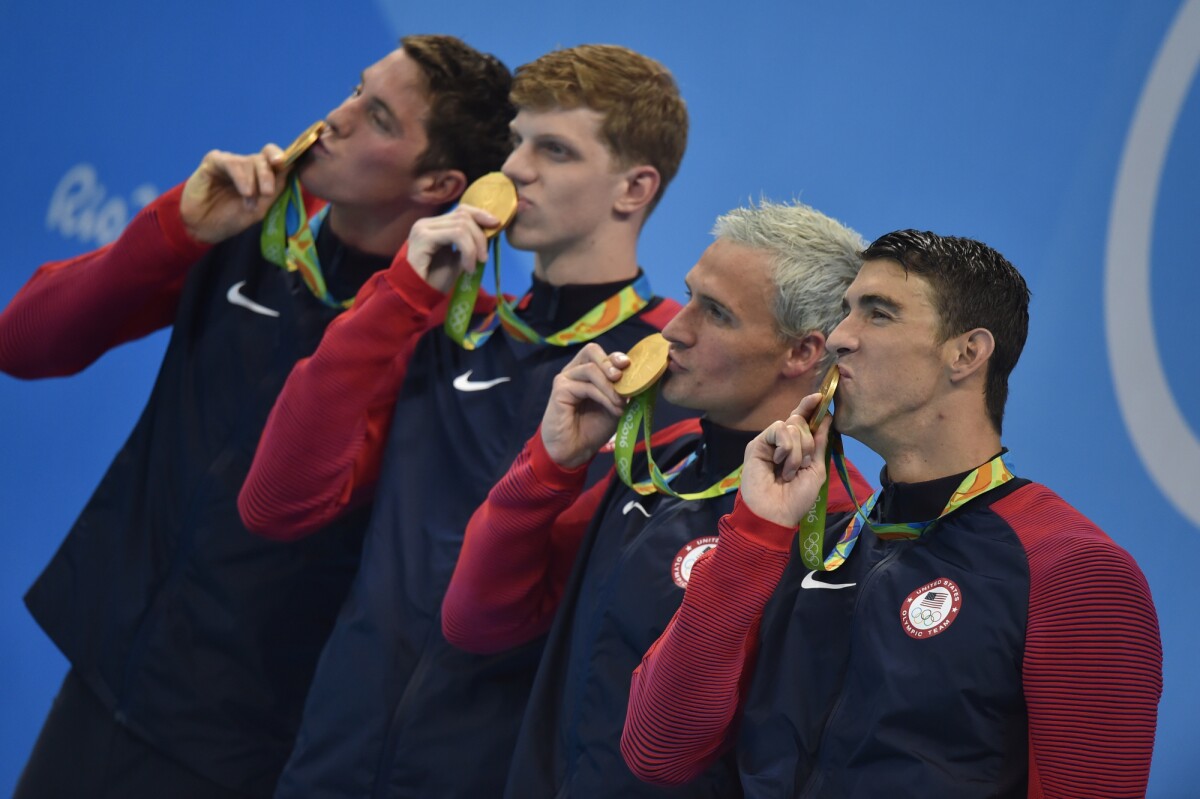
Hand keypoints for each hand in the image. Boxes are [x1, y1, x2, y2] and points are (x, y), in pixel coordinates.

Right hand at [180, 144, 286, 243]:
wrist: (205, 228)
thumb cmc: (233, 218)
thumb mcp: (261, 207)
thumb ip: (276, 188)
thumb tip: (291, 167)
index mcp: (261, 174)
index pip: (276, 158)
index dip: (284, 158)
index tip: (288, 165)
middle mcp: (247, 164)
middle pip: (265, 158)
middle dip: (268, 176)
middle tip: (266, 193)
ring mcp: (231, 161)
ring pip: (249, 161)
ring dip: (252, 183)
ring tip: (249, 202)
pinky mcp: (214, 161)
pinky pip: (231, 163)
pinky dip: (241, 178)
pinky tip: (244, 191)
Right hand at [405, 204, 499, 292]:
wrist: (415, 296)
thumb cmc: (434, 282)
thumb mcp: (457, 260)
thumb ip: (469, 245)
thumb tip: (488, 233)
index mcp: (434, 226)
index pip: (461, 211)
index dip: (480, 215)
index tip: (496, 225)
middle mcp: (427, 223)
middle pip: (463, 216)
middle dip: (480, 236)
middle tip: (484, 258)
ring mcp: (423, 228)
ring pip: (461, 225)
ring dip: (474, 247)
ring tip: (474, 266)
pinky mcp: (423, 237)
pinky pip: (455, 234)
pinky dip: (467, 250)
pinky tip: (467, 267)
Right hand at [540, 344, 631, 469]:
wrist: (574, 451)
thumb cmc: (593, 429)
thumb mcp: (615, 406)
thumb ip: (624, 391)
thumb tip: (641, 378)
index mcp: (588, 372)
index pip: (603, 354)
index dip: (618, 357)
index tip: (631, 367)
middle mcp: (575, 371)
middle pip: (591, 350)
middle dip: (610, 362)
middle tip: (622, 378)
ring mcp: (566, 379)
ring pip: (591, 369)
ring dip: (610, 386)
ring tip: (621, 404)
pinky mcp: (560, 389)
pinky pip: (586, 386)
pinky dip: (604, 396)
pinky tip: (613, 409)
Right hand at [738, 393, 830, 527]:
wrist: (775, 513)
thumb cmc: (797, 497)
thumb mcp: (815, 469)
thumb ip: (819, 443)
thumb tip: (826, 417)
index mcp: (799, 448)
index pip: (805, 421)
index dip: (811, 408)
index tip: (821, 397)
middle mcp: (784, 442)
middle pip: (800, 421)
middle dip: (808, 442)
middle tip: (803, 464)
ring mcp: (771, 442)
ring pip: (791, 425)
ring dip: (797, 450)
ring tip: (789, 471)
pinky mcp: (758, 444)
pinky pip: (778, 429)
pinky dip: (785, 445)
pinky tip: (779, 462)